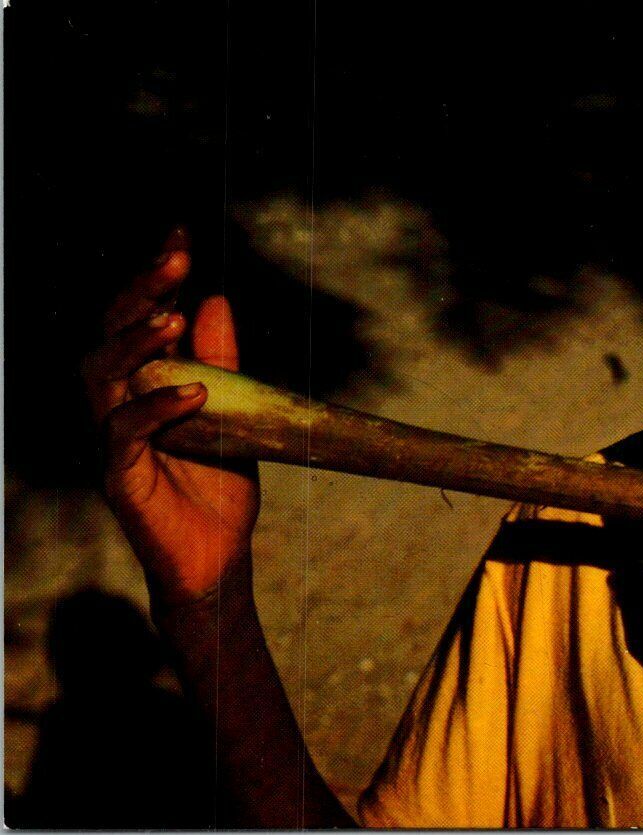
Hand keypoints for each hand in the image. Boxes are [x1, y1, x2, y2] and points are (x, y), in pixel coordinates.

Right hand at [82, 230, 259, 610]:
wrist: (218, 556)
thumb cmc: (219, 483)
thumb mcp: (233, 412)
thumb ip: (222, 362)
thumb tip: (215, 299)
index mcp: (142, 383)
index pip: (137, 319)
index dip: (152, 276)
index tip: (180, 233)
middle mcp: (117, 404)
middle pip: (108, 335)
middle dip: (139, 292)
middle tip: (175, 258)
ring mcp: (112, 440)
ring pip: (99, 377)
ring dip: (135, 344)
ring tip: (173, 319)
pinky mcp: (119, 478)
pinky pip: (122, 435)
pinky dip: (156, 409)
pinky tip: (193, 393)